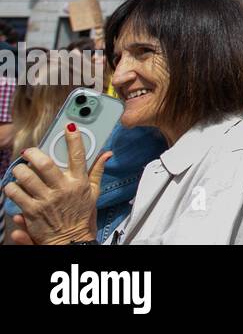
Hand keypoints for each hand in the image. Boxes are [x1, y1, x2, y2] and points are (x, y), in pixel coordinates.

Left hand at [2, 128, 108, 243]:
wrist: (70, 241)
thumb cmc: (81, 216)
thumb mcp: (94, 192)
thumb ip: (98, 171)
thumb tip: (107, 154)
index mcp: (79, 182)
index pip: (78, 156)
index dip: (74, 139)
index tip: (70, 125)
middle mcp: (62, 189)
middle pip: (45, 164)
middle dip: (33, 153)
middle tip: (28, 152)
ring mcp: (45, 200)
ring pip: (26, 177)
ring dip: (20, 170)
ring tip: (20, 169)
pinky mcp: (32, 211)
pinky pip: (16, 194)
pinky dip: (11, 188)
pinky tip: (14, 186)